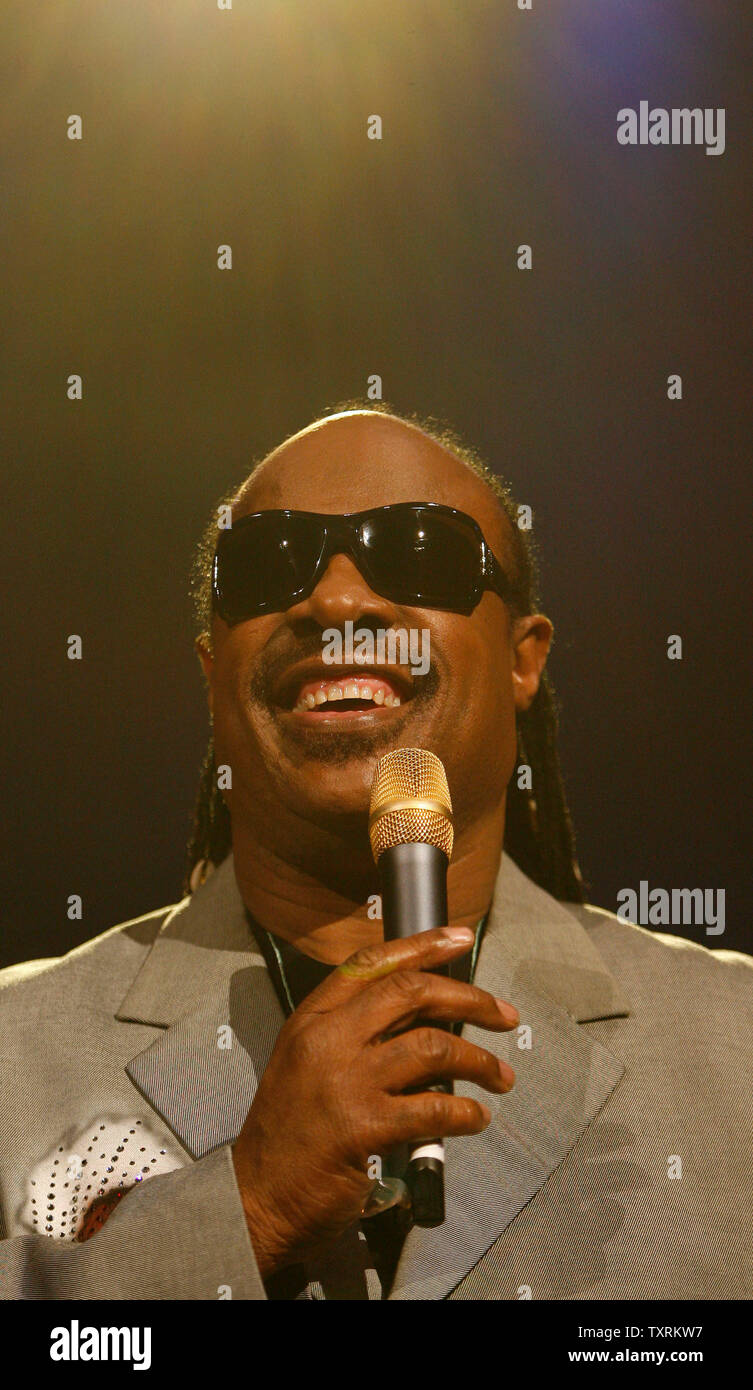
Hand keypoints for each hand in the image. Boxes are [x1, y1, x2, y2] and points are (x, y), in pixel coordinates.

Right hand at [231, 925, 517, 1276]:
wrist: (256, 1197)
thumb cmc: (289, 1135)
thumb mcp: (307, 1064)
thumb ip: (354, 1035)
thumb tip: (425, 1018)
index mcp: (312, 1019)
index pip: (372, 964)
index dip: (422, 945)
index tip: (458, 938)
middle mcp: (326, 1039)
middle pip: (411, 993)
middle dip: (470, 999)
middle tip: (502, 1015)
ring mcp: (344, 1081)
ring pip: (434, 1047)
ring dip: (479, 1061)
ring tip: (499, 1076)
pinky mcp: (362, 1127)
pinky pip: (434, 1108)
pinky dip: (466, 1113)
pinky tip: (475, 1118)